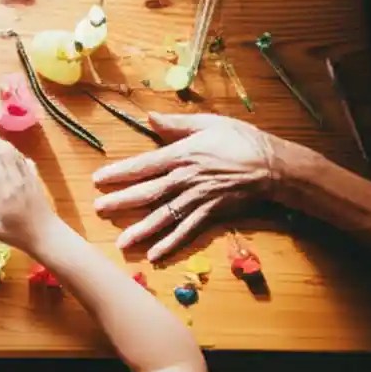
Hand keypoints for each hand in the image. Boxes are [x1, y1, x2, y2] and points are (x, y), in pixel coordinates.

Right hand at [0, 138, 65, 254]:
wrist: (46, 235)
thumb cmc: (16, 233)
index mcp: (3, 189)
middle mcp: (16, 179)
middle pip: (5, 152)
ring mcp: (28, 177)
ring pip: (16, 153)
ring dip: (4, 145)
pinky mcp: (36, 179)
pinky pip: (25, 160)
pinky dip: (16, 153)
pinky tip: (10, 154)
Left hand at [93, 113, 312, 261]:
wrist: (272, 166)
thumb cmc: (240, 140)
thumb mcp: (208, 123)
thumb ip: (176, 123)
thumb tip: (149, 117)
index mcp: (182, 155)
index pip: (144, 166)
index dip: (120, 173)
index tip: (99, 180)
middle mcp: (186, 179)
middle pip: (148, 193)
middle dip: (121, 202)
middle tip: (98, 210)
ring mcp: (198, 199)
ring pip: (164, 217)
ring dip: (141, 230)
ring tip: (121, 242)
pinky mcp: (211, 214)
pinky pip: (187, 231)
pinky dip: (171, 244)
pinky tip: (154, 254)